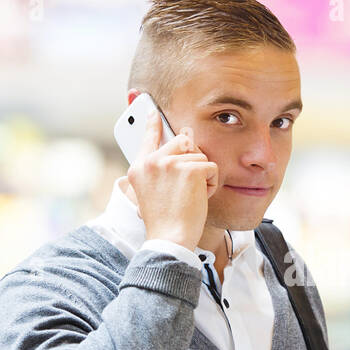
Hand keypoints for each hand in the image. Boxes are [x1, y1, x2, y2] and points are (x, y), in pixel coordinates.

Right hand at [121, 109, 217, 250]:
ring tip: (189, 197)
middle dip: (191, 162)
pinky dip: (211, 184)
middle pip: (182, 144)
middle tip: (185, 187)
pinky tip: (199, 197)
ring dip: (201, 177)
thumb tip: (187, 135)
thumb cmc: (164, 221)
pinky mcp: (189, 169)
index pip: (146, 138)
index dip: (151, 123)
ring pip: (199, 157)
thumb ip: (162, 166)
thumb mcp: (152, 192)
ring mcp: (169, 163)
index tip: (152, 110)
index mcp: (139, 168)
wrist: (170, 238)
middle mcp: (151, 161)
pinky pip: (211, 167)